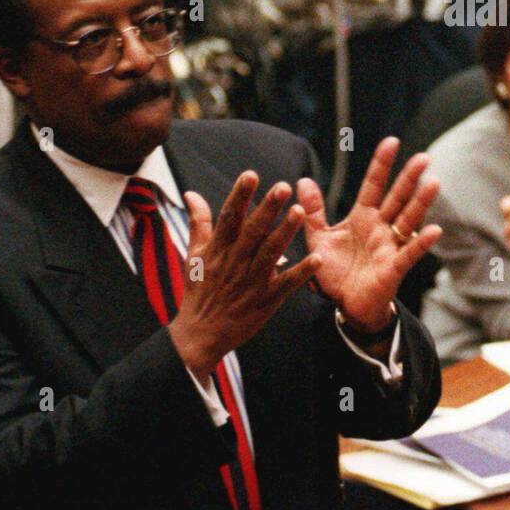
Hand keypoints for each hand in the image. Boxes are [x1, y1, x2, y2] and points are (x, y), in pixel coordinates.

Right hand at [170, 173, 320, 381]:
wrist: (199, 335)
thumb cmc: (198, 290)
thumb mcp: (194, 255)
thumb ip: (198, 222)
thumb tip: (191, 193)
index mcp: (218, 249)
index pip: (229, 217)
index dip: (240, 196)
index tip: (251, 175)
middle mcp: (235, 262)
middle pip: (253, 232)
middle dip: (267, 209)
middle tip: (283, 187)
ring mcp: (251, 281)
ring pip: (271, 253)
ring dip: (286, 233)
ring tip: (301, 212)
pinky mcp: (265, 300)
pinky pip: (286, 284)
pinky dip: (302, 272)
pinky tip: (318, 258)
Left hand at [297, 138, 441, 333]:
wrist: (344, 306)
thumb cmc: (335, 272)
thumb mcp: (319, 239)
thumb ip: (314, 211)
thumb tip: (303, 180)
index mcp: (362, 217)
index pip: (374, 185)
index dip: (382, 164)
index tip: (392, 141)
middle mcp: (380, 227)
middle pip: (397, 198)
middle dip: (409, 178)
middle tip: (424, 157)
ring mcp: (390, 246)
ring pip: (408, 220)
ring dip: (421, 202)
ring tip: (434, 183)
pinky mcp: (394, 267)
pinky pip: (410, 253)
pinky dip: (422, 242)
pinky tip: (435, 230)